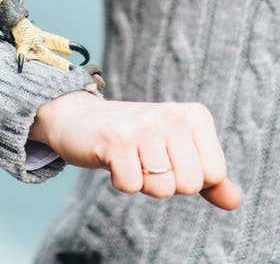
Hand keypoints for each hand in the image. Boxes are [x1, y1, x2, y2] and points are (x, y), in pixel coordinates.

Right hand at [29, 91, 240, 209]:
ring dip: (142, 182)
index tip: (167, 156)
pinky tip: (112, 158)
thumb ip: (209, 177)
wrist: (81, 119)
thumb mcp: (176, 152)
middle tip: (145, 158)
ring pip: (162, 189)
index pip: (214, 174)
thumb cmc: (135, 140)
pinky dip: (120, 181)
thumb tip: (234, 200)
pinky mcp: (117, 138)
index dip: (188, 176)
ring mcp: (144, 124)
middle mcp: (173, 114)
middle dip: (166, 183)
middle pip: (189, 185)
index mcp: (194, 115)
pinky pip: (132, 186)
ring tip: (130, 157)